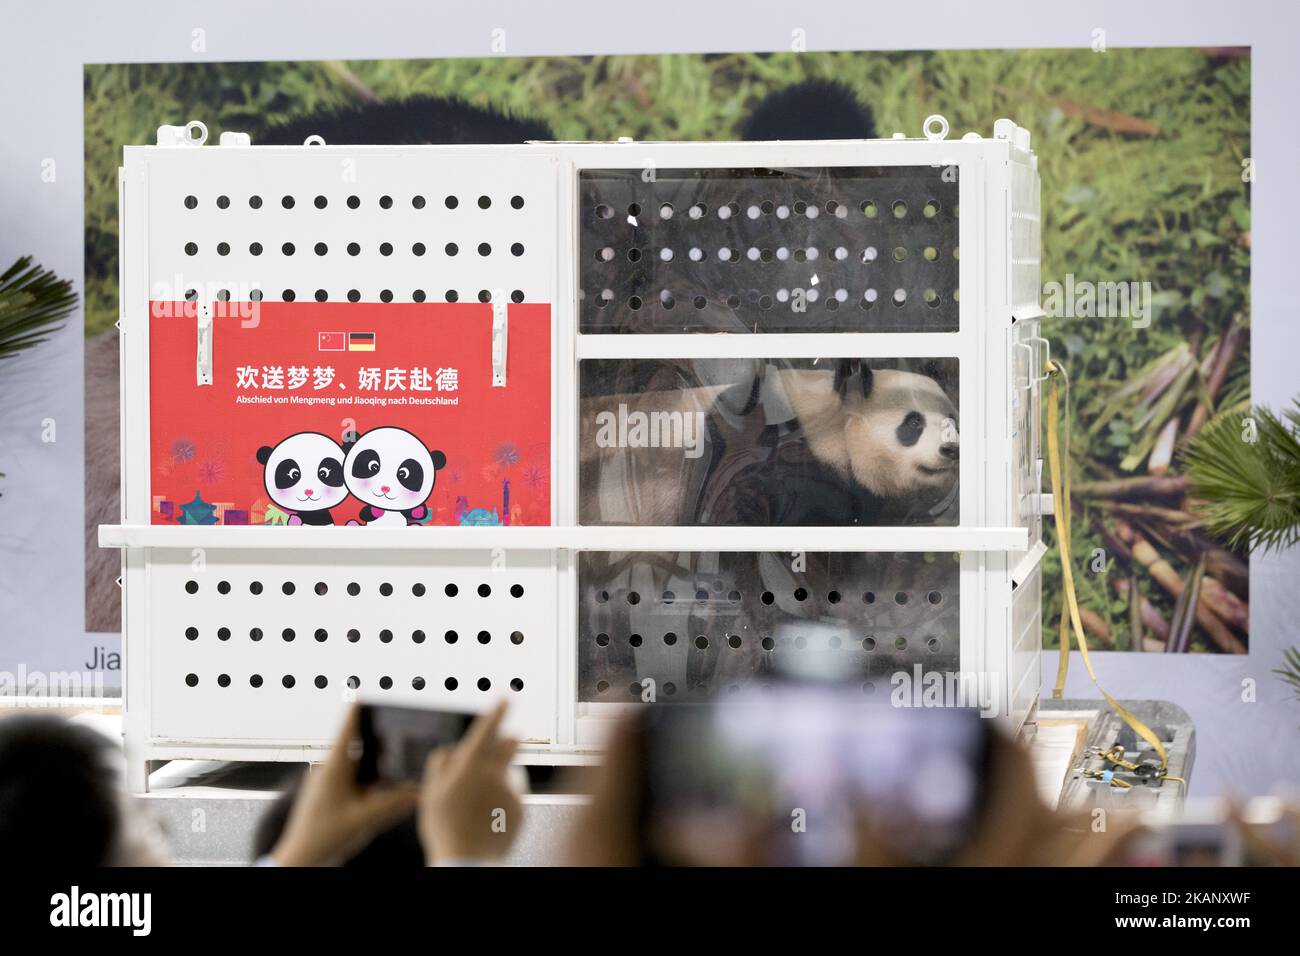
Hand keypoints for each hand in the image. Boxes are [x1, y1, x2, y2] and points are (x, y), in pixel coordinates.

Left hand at [271, 706, 418, 865]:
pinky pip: (354, 778)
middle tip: (397, 730)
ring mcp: (328, 782)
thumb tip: (419, 791)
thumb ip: (394, 804)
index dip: (359, 707)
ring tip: (394, 761)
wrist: (301, 860)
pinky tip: (381, 788)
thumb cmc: (320, 839)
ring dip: (374, 761)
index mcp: (334, 767)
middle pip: (357, 742)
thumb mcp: (364, 819)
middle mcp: (329, 770)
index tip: (369, 691)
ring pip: (356, 762)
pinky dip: (369, 777)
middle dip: (377, 737)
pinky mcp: (331, 795)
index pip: (348, 726)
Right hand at [418, 701, 520, 863]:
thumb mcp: (430, 792)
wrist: (466, 861)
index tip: (506, 696)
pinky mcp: (522, 807)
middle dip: (507, 741)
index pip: (487, 728)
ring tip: (481, 802)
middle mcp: (494, 773)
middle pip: (511, 744)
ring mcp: (510, 790)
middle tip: (499, 750)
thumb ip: (440, 764)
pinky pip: (516, 794)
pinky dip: (506, 798)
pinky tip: (491, 813)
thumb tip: (451, 750)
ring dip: (502, 776)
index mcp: (470, 766)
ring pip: (512, 771)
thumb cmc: (446, 829)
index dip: (497, 709)